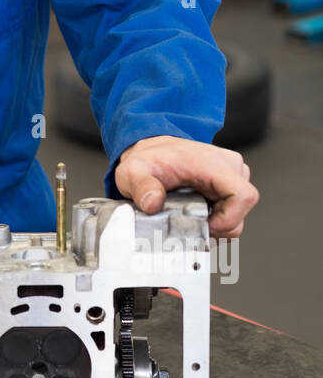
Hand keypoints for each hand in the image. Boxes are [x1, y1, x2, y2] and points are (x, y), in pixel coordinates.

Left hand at [114, 135, 258, 237]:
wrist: (154, 151)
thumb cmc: (150, 159)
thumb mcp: (134, 171)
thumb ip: (141, 186)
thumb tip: (153, 203)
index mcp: (213, 163)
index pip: (244, 196)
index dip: (228, 219)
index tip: (204, 224)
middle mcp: (230, 169)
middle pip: (239, 214)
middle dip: (214, 227)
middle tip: (187, 222)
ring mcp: (232, 179)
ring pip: (235, 219)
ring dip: (212, 225)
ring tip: (188, 217)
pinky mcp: (228, 189)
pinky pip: (229, 216)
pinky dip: (213, 222)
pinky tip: (194, 216)